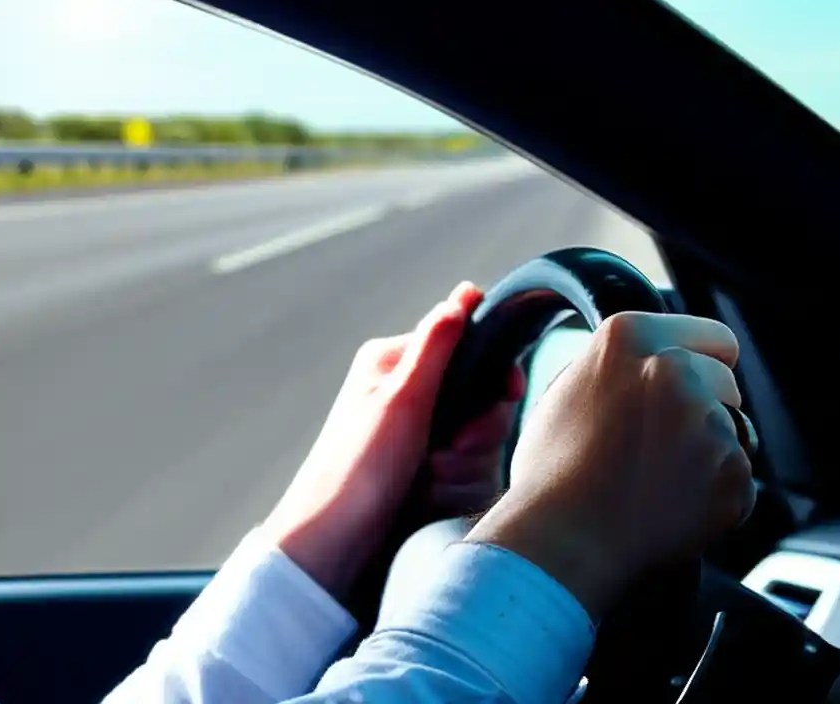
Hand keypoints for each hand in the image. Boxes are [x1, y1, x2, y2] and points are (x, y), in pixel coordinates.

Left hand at [263, 282, 523, 600]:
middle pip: (481, 398)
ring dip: (462, 465)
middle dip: (475, 432)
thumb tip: (466, 293)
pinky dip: (454, 486)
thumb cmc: (356, 470)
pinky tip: (430, 498)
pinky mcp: (422, 473)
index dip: (494, 373)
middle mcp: (406, 393)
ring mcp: (415, 435)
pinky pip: (466, 471)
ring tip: (428, 480)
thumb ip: (438, 344)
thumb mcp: (402, 398)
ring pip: (478, 439)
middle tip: (446, 450)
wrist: (333, 546)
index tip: (506, 394)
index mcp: (395, 363)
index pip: (469, 346)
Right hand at [468, 312, 754, 618]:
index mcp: (628, 337)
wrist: (560, 546)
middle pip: (728, 383)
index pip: (714, 336)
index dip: (706, 365)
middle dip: (709, 411)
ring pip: (738, 433)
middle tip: (664, 451)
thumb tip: (647, 359)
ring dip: (713, 456)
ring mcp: (706, 419)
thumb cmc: (551, 479)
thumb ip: (615, 369)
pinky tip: (673, 512)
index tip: (694, 391)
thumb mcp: (565, 395)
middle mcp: (672, 368)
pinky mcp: (730, 470)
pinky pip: (739, 482)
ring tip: (662, 485)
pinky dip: (717, 500)